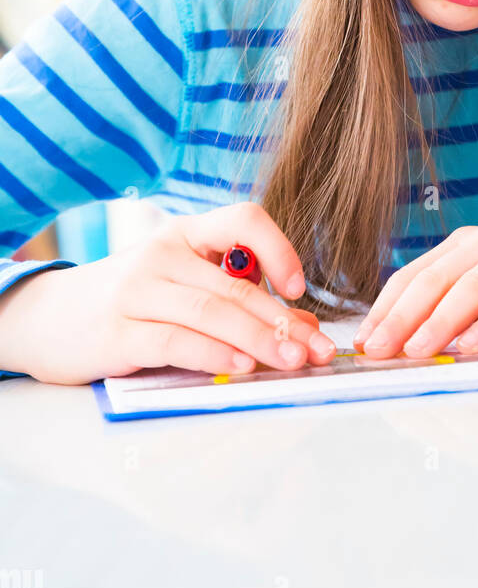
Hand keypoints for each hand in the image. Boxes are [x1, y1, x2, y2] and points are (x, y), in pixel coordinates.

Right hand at [0, 202, 336, 384]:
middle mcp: (162, 254)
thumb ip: (235, 297)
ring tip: (292, 360)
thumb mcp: (182, 284)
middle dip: (284, 319)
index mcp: (185, 234)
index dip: (279, 248)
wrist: (51, 318)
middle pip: (235, 284)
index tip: (301, 288)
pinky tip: (241, 367)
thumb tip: (302, 327)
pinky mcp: (118, 333)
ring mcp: (137, 291)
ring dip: (259, 339)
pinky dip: (213, 355)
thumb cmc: (133, 300)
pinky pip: (175, 342)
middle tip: (317, 348)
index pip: (241, 219)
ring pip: (211, 312)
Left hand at [353, 215, 477, 359]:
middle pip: (435, 279)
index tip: (363, 340)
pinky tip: (471, 347)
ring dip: (438, 322)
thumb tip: (415, 343)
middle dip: (400, 317)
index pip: (416, 274)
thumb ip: (468, 305)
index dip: (386, 307)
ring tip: (414, 352)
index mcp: (472, 243)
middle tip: (377, 351)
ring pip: (470, 287)